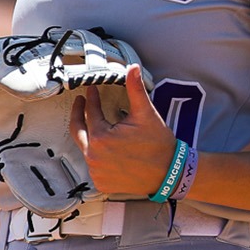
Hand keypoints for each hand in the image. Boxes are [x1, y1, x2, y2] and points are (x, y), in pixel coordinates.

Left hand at [76, 64, 175, 197]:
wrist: (171, 174)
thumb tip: (133, 67)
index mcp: (100, 137)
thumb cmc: (159, 144)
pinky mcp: (101, 182)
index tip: (91, 90)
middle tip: (80, 102)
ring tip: (95, 125)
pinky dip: (97, 156)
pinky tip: (104, 149)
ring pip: (85, 149)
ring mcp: (96, 171)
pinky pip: (93, 166)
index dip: (91, 99)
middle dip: (78, 114)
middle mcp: (93, 155)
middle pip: (78, 130)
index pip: (90, 112)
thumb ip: (135, 90)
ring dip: (89, 136)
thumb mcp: (146, 114)